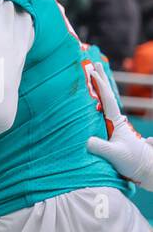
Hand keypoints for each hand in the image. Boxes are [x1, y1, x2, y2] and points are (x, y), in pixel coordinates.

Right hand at [86, 64, 152, 188]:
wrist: (145, 167)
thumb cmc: (132, 160)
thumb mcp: (115, 154)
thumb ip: (100, 147)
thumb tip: (85, 141)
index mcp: (117, 121)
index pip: (107, 99)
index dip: (99, 86)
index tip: (92, 72)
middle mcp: (117, 119)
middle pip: (108, 95)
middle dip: (101, 79)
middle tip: (95, 63)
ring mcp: (115, 125)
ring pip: (106, 102)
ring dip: (99, 89)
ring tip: (93, 77)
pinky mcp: (113, 132)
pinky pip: (103, 112)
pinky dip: (98, 101)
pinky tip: (93, 100)